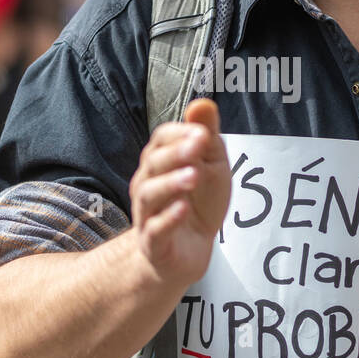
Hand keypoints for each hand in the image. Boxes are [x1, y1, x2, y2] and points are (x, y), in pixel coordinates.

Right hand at [129, 99, 230, 286]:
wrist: (188, 253)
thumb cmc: (197, 205)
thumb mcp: (211, 166)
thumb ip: (207, 137)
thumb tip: (203, 103)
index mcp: (160, 164)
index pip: (161, 139)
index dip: (179, 134)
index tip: (202, 132)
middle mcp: (148, 185)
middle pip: (153, 163)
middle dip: (176, 153)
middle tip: (199, 146)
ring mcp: (148, 215)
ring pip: (149, 194)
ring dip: (171, 183)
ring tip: (193, 177)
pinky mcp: (154, 244)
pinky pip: (155, 229)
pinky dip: (168, 218)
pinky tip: (184, 209)